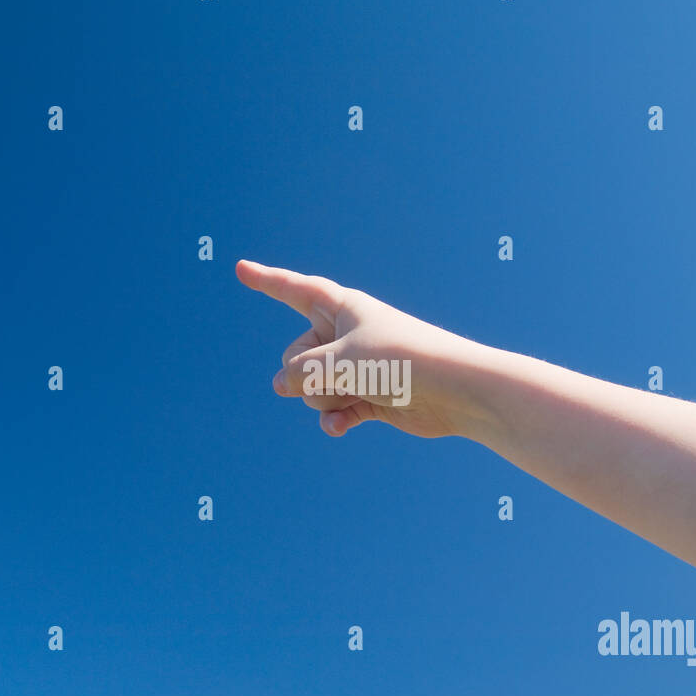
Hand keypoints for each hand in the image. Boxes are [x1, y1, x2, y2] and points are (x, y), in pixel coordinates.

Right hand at [236, 259, 484, 437]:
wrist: (455, 391)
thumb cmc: (401, 361)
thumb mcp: (340, 362)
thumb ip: (301, 373)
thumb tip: (280, 386)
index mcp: (342, 307)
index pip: (294, 290)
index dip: (266, 280)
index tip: (240, 268)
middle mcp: (345, 335)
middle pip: (295, 356)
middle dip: (305, 374)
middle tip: (336, 376)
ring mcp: (356, 368)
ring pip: (312, 387)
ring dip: (324, 398)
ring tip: (355, 395)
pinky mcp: (370, 398)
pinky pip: (333, 409)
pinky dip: (334, 418)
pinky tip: (339, 427)